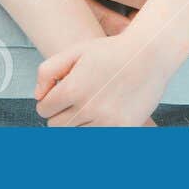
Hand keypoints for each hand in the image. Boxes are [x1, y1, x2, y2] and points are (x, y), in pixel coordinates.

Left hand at [34, 33, 175, 126]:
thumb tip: (38, 97)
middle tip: (76, 100)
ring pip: (76, 135)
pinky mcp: (122, 128)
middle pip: (56, 127)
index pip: (43, 110)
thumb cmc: (111, 51)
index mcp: (73, 89)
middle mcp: (88, 108)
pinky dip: (97, 129)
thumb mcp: (75, 50)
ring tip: (91, 105)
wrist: (150, 53)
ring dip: (79, 123)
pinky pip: (98, 138)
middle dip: (61, 114)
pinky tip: (103, 114)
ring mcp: (106, 121)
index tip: (62, 92)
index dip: (50, 100)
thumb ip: (47, 70)